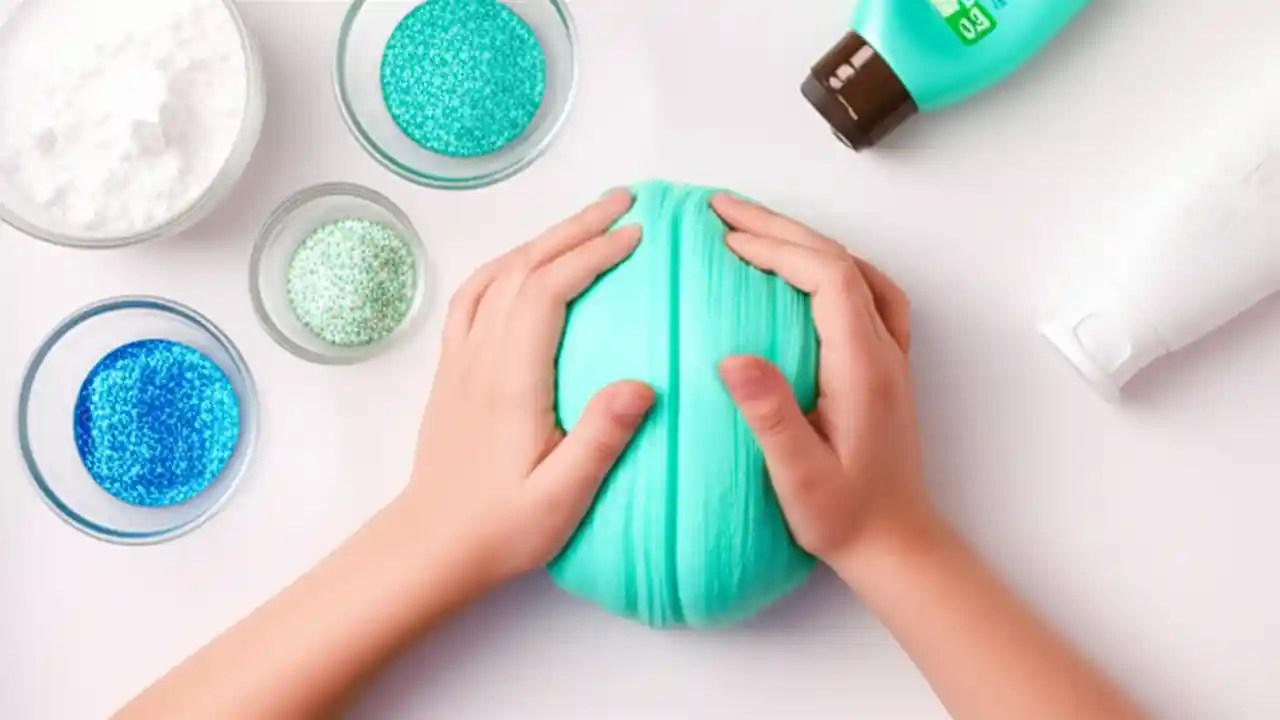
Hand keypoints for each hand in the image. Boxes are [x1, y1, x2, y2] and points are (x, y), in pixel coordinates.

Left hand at [401, 189, 654, 590]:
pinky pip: (475, 296)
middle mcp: (479, 357)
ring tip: (585, 222)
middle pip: (524, 267)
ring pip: (497, 275)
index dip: (592, 254)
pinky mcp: (453, 371)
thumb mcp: (561, 497)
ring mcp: (460, 360)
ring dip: (542, 240)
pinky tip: (527, 265)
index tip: (636, 235)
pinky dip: (507, 265)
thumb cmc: (500, 528)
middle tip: (624, 202)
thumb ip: (600, 439)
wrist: (432, 546)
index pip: (548, 290)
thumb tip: (643, 384)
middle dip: (575, 228)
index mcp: (509, 380)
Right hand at [711, 194, 936, 580]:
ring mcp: (889, 356)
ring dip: (802, 242)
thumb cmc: (845, 519)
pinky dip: (827, 266)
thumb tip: (732, 358)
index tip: (725, 240)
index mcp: (864, 366)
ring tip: (752, 229)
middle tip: (720, 209)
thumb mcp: (800, 478)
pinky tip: (800, 273)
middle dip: (779, 228)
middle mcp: (883, 351)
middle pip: (839, 262)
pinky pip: (864, 293)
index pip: (828, 277)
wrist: (895, 544)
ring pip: (853, 271)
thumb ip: (771, 417)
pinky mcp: (883, 367)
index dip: (777, 249)